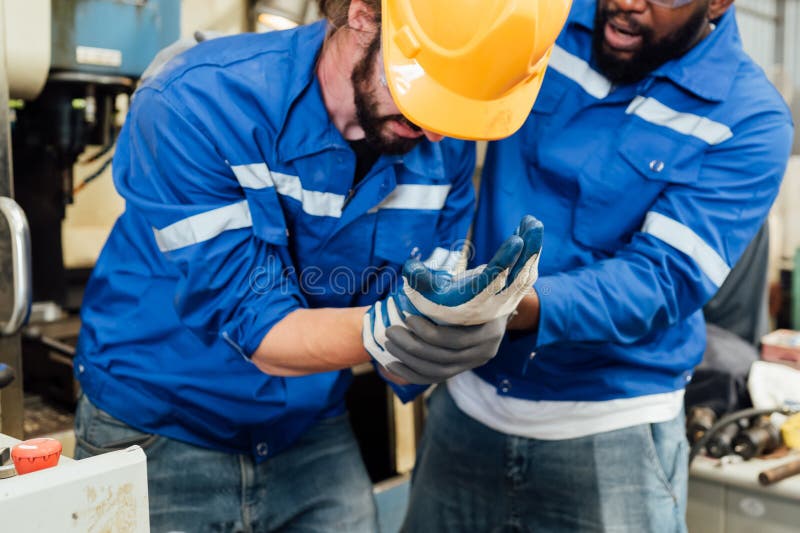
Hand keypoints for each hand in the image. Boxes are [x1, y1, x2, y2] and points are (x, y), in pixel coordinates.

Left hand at [362, 233, 525, 383]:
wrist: (494, 308)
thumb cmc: (475, 291)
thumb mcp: (467, 285)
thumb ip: (442, 283)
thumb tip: (411, 269)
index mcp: (489, 330)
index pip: (456, 339)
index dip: (429, 332)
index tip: (408, 318)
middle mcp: (484, 352)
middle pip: (444, 358)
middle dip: (413, 347)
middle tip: (390, 331)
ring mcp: (473, 364)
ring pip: (438, 372)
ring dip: (409, 361)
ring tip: (389, 345)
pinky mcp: (461, 370)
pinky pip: (434, 378)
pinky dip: (411, 374)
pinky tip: (391, 365)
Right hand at [402, 215, 542, 325]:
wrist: (448, 323)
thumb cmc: (433, 302)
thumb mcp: (422, 293)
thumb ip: (419, 279)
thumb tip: (410, 267)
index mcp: (472, 302)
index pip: (492, 280)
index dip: (505, 260)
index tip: (517, 240)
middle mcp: (493, 304)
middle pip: (516, 277)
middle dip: (527, 250)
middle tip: (535, 224)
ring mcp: (505, 300)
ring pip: (525, 273)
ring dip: (532, 248)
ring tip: (533, 222)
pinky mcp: (511, 294)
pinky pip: (525, 272)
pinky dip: (529, 252)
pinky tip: (526, 230)